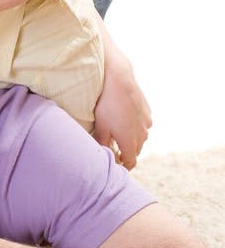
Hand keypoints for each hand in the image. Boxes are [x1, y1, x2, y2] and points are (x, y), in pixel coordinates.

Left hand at [94, 44, 151, 169]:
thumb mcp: (100, 127)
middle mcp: (142, 135)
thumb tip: (105, 157)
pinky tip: (124, 116)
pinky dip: (135, 124)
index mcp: (130, 142)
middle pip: (136, 150)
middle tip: (113, 147)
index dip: (123, 166)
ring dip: (132, 137)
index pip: (131, 163)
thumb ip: (103, 145)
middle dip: (126, 152)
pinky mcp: (147, 111)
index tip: (116, 164)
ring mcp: (146, 122)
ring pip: (140, 136)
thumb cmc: (106, 105)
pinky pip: (142, 123)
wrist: (119, 80)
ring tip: (118, 130)